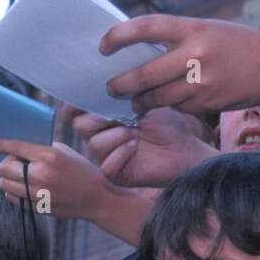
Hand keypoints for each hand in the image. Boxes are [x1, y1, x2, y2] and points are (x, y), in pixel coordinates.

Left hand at [0, 139, 117, 219]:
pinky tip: (26, 187)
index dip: (2, 144)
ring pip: (4, 184)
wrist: (96, 199)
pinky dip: (15, 192)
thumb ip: (40, 148)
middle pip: (3, 168)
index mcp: (50, 157)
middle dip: (6, 163)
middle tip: (17, 163)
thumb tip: (16, 147)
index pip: (16, 148)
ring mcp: (38, 195)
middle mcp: (42, 176)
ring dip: (9, 178)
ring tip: (21, 176)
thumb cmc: (80, 171)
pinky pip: (13, 198)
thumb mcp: (64, 152)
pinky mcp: (37, 208)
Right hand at [71, 106, 216, 187]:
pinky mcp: (117, 174)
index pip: (75, 111)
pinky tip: (136, 146)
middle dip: (99, 118)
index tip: (85, 95)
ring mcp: (107, 156)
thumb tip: (103, 84)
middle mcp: (101, 136)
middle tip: (120, 117)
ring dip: (117, 136)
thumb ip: (121, 94)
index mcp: (103, 117)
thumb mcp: (144, 102)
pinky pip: (107, 165)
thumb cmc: (167, 125)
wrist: (184, 150)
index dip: (75, 104)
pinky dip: (122, 153)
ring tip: (136, 133)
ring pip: (94, 144)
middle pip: (79, 125)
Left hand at [102, 16, 259, 116]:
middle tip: (111, 87)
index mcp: (192, 28)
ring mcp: (201, 82)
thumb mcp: (206, 29)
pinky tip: (170, 102)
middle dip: (122, 84)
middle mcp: (195, 55)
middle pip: (145, 74)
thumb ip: (176, 37)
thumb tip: (138, 48)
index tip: (103, 46)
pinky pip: (178, 107)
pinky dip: (170, 105)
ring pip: (158, 97)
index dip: (119, 36)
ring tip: (135, 101)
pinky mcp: (207, 103)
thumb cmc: (237, 44)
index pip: (145, 27)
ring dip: (142, 101)